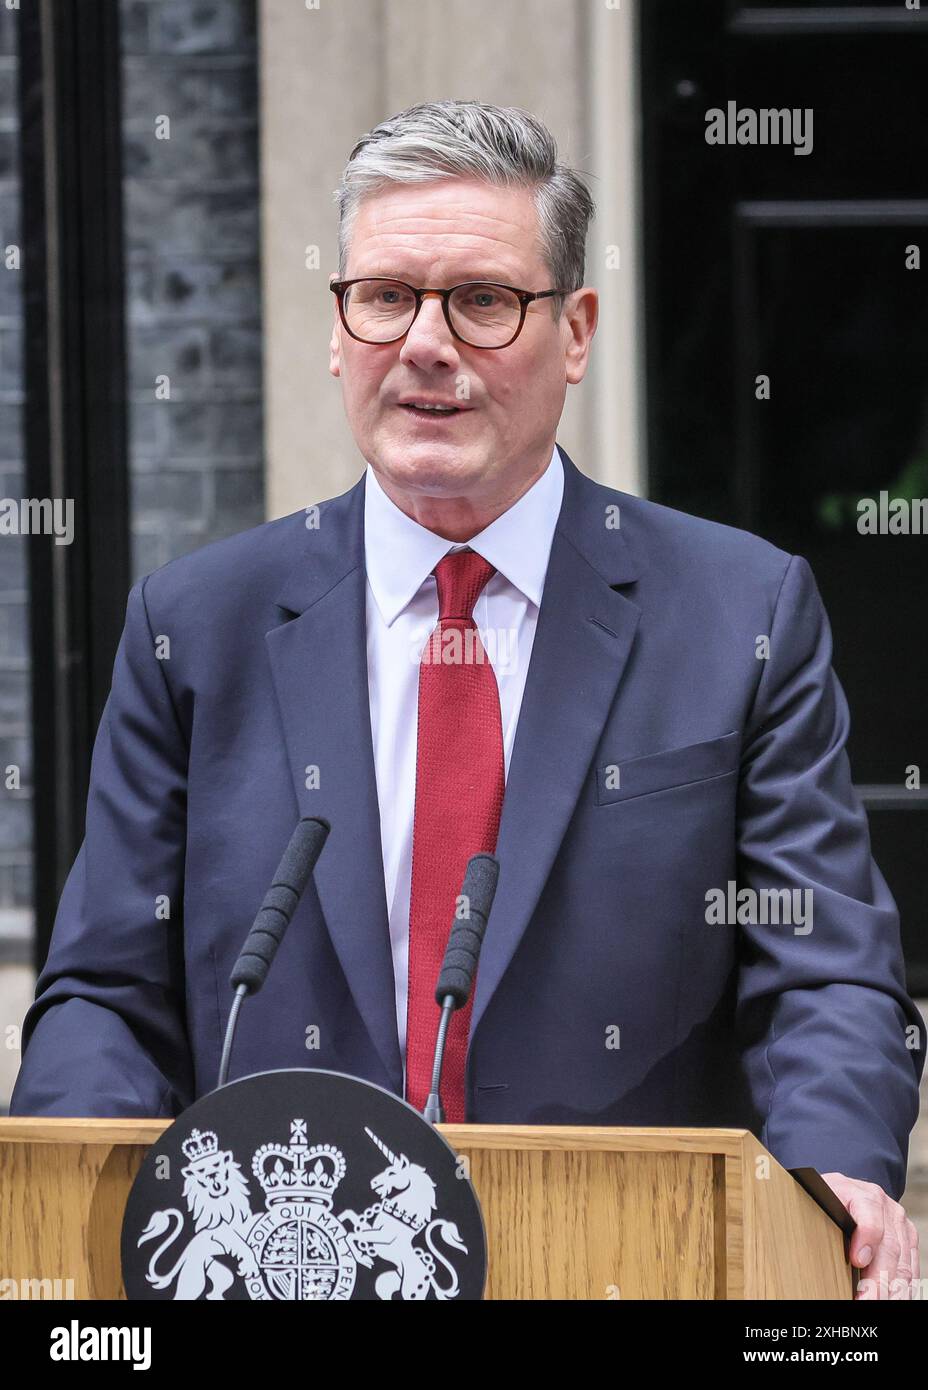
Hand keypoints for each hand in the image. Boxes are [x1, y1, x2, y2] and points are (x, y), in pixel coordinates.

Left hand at [821, 1172, 919, 1298]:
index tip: (858, 1261)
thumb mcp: (820, 1200)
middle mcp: (887, 1209)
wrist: (852, 1191)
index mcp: (862, 1195)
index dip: (866, 1239)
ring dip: (891, 1289)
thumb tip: (801, 1240)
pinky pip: (910, 1269)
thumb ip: (818, 1215)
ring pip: (902, 1263)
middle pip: (889, 1247)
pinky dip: (901, 1288)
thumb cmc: (831, 1199)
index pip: (869, 1216)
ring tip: (877, 1302)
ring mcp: (900, 1226)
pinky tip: (889, 1297)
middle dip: (878, 1279)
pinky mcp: (908, 1240)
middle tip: (866, 1299)